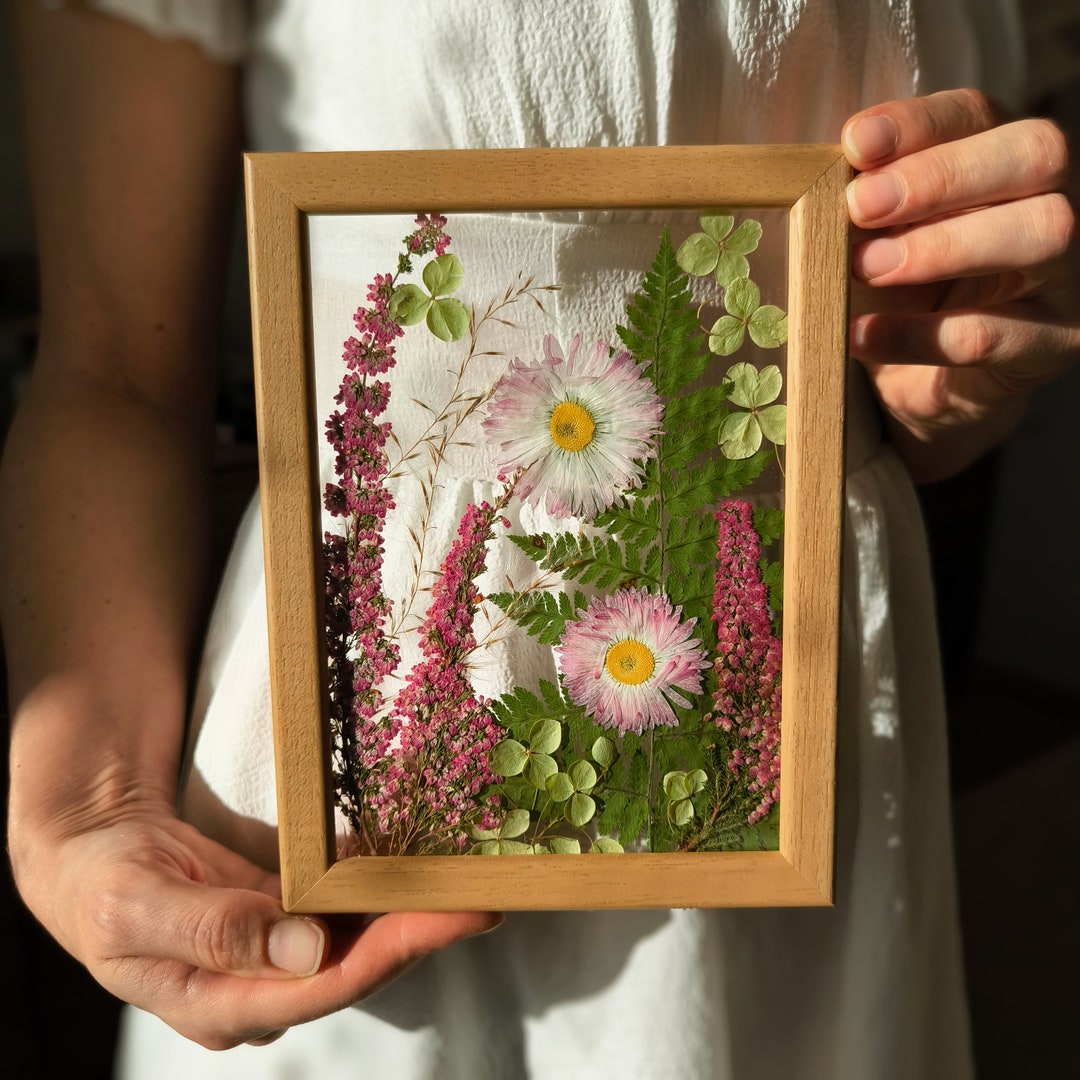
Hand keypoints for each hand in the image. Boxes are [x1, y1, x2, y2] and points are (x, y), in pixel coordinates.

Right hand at [10, 805, 499, 1049]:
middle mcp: (260, 987)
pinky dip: (379, 885)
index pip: (326, 986)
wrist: (91, 856)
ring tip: (469, 879)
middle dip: (423, 930)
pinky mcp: (281, 918)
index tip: (449, 916)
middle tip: (483, 893)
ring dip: (411, 909)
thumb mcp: (137, 907)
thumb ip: (214, 931)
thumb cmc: (101, 887)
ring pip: (358, 936)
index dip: (394, 951)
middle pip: (357, 962)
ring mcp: (274, 952)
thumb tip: (304, 951)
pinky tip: (417, 861)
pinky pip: (342, 905)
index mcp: (222, 1004)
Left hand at [842, 88, 1078, 481]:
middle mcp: (1052, 202)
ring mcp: (1064, 275)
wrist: (932, 383)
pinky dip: (917, 334)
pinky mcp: (1052, 343)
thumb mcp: (879, 241)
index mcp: (1004, 160)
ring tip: (866, 267)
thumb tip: (819, 188)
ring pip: (1043, 233)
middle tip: (860, 205)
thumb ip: (864, 208)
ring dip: (943, 246)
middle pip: (1036, 156)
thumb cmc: (905, 293)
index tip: (855, 143)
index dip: (918, 124)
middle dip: (939, 176)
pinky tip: (860, 334)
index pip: (978, 114)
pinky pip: (995, 333)